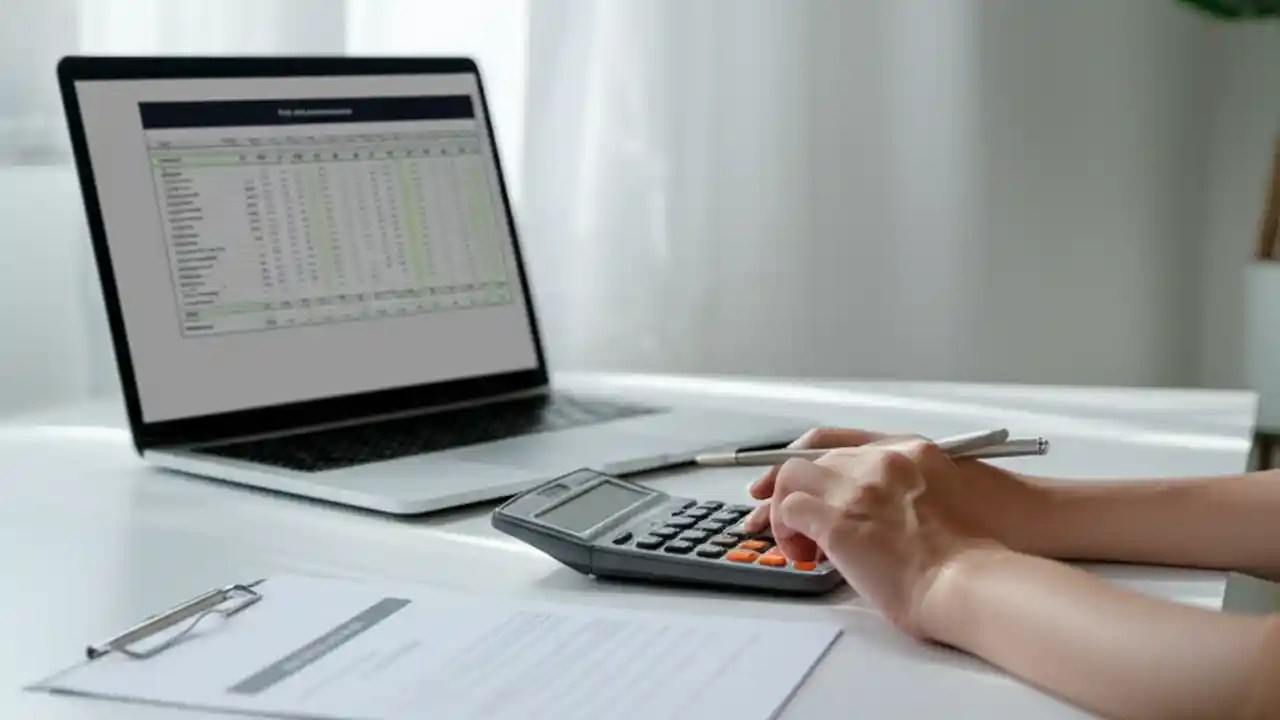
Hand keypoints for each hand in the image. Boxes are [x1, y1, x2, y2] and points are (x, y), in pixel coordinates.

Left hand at [745, 428, 1048, 555]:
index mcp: (910, 451)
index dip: (804, 454)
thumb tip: (878, 518)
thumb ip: (908, 494)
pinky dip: (785, 531)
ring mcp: (857, 488)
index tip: (785, 472)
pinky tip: (800, 553)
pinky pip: (790, 512)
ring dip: (783, 510)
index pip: (838, 439)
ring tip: (796, 542)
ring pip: (792, 479)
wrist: (976, 579)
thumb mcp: (948, 501)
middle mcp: (880, 461)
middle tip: (769, 514)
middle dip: (784, 485)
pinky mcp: (839, 522)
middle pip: (812, 458)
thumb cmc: (974, 552)